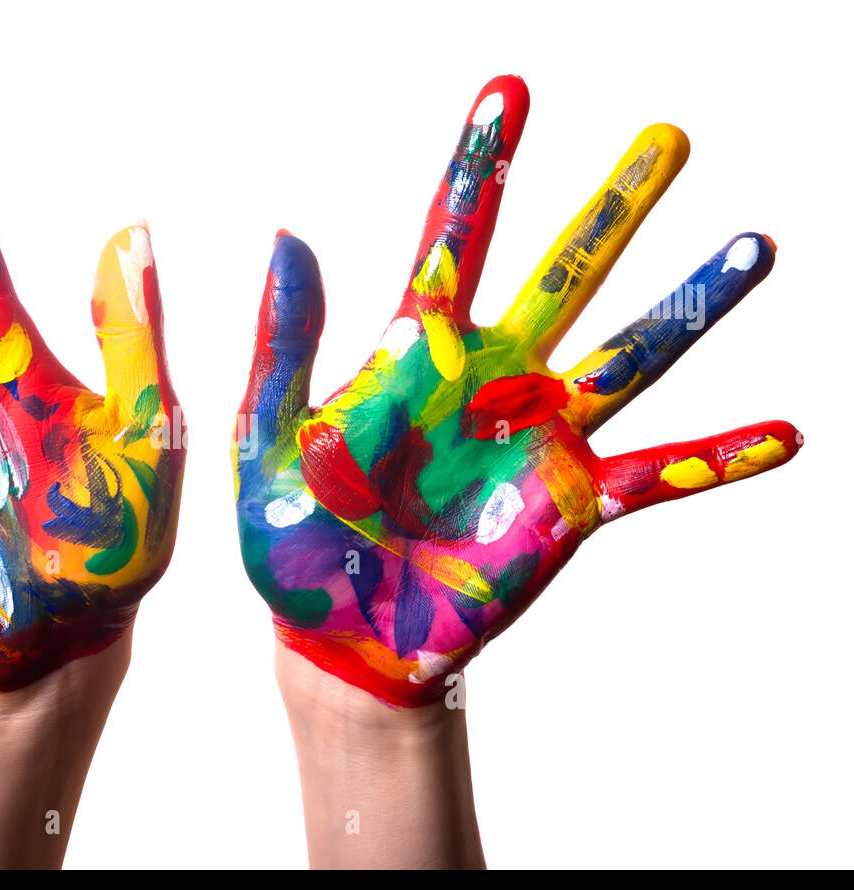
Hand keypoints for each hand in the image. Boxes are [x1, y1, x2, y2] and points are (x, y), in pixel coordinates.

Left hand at [234, 75, 800, 706]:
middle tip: (668, 140)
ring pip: (629, 354)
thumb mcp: (266, 439)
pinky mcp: (571, 507)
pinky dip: (717, 459)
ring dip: (692, 304)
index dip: (482, 167)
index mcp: (416, 354)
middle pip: (565, 275)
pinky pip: (658, 475)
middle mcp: (491, 380)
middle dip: (613, 209)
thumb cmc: (293, 539)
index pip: (455, 238)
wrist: (340, 637)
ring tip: (757, 246)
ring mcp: (537, 439)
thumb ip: (284, 344)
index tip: (509, 93)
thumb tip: (286, 236)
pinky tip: (783, 435)